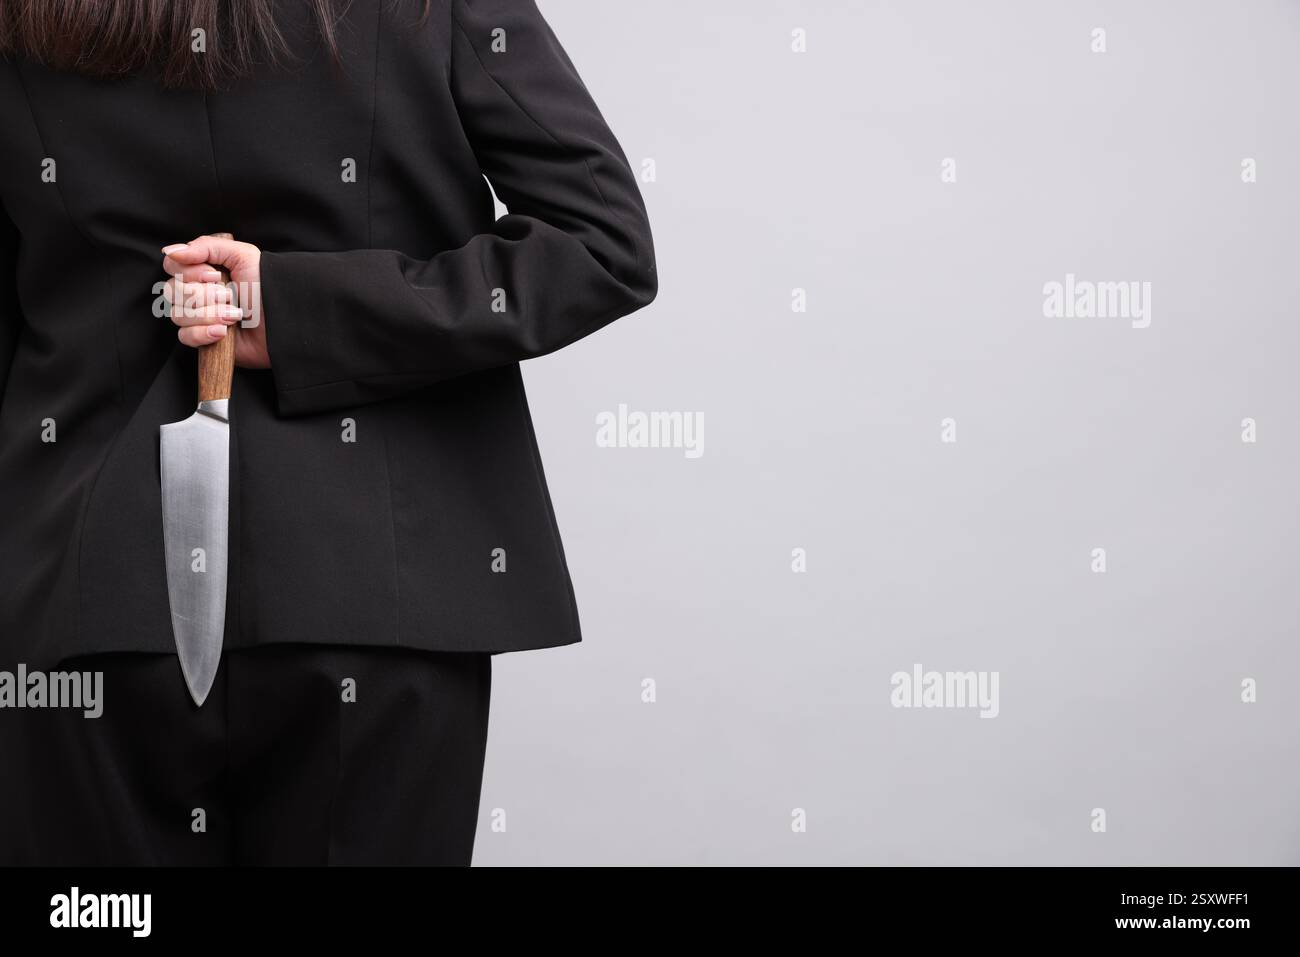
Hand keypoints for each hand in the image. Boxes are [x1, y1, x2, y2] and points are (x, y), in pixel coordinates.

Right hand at [161, 234, 268, 368]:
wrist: (283, 322)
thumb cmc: (267, 288)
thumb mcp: (243, 256)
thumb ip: (207, 246)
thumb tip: (170, 251)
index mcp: (204, 270)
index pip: (172, 266)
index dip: (189, 272)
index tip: (215, 276)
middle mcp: (197, 292)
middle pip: (172, 291)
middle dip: (203, 295)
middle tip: (230, 296)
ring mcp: (199, 316)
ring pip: (178, 314)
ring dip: (208, 314)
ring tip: (235, 315)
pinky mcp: (204, 339)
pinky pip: (185, 337)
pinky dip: (203, 333)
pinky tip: (223, 332)